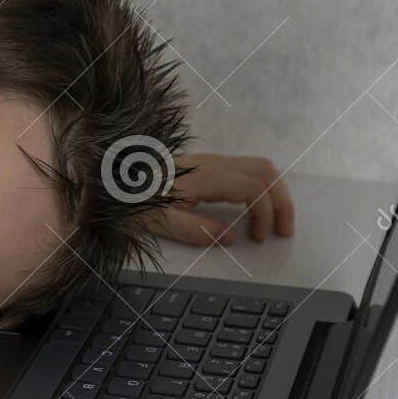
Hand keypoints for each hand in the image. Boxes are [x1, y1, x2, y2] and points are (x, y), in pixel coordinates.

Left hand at [143, 152, 295, 245]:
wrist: (114, 178)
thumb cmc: (133, 200)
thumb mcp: (159, 222)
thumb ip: (195, 230)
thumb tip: (230, 237)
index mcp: (205, 176)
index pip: (253, 187)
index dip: (264, 213)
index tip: (257, 238)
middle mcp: (214, 162)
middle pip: (266, 171)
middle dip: (282, 201)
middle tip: (283, 232)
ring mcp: (212, 160)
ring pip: (260, 166)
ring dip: (275, 193)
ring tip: (275, 223)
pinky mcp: (208, 165)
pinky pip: (247, 169)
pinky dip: (262, 187)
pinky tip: (256, 209)